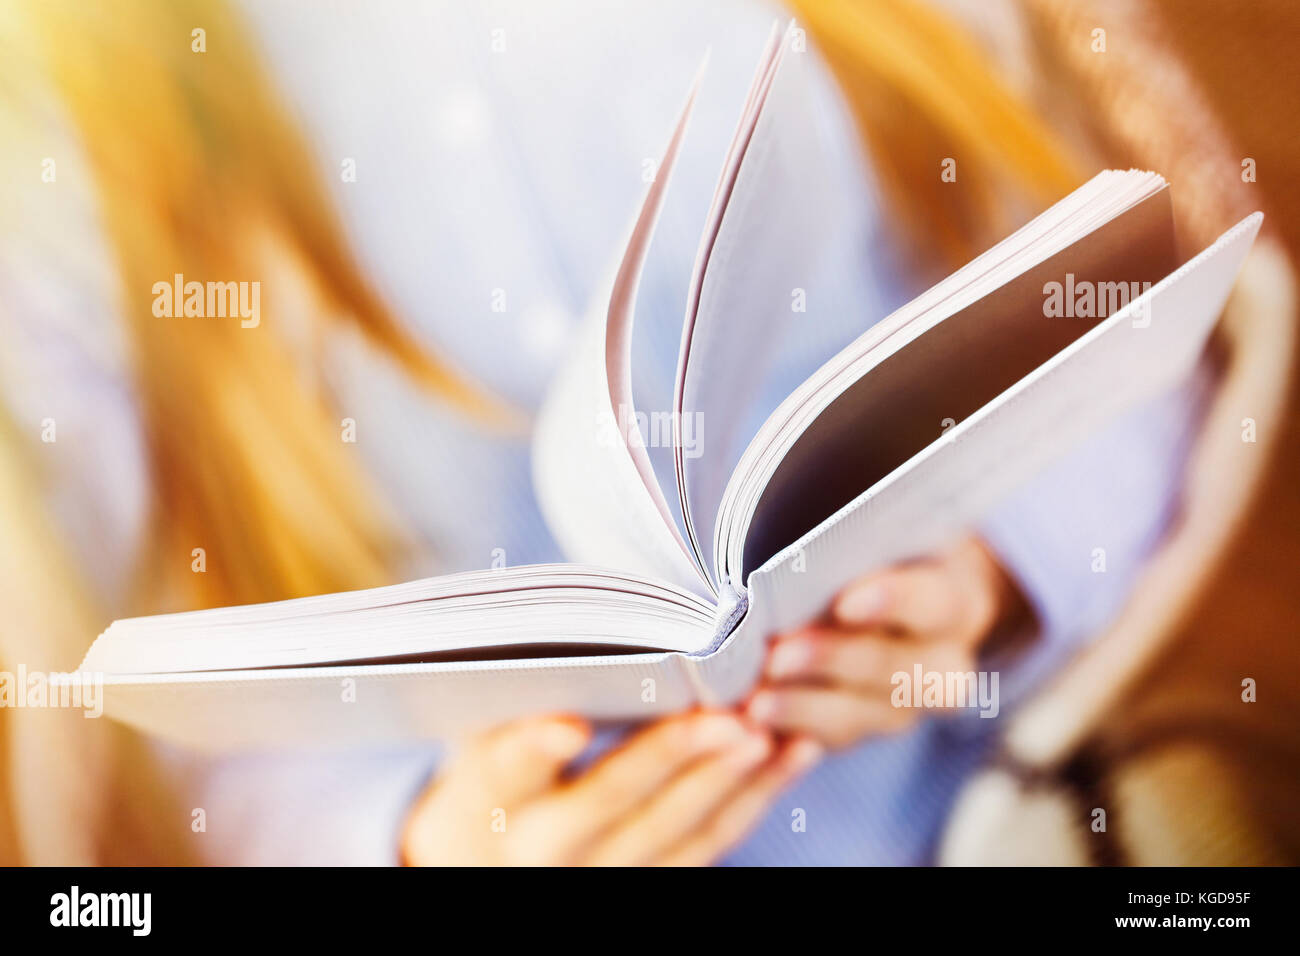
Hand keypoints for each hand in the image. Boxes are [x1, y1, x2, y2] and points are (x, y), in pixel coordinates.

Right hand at [401, 711, 820, 865]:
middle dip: (668, 758)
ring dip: (726, 780)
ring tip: (765, 732)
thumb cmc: (508, 767)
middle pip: (608, 799)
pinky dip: (752, 799)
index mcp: (492, 795)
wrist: (507, 859)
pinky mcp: (650, 882)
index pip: (508, 768)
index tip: (570, 725)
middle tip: (723, 719)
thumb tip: (593, 617)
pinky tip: (788, 754)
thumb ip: (528, 689)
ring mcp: (600, 873)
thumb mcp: (489, 732)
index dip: (535, 747)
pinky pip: (709, 845)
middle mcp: (540, 847)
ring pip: (671, 829)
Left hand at [746, 536, 1027, 747]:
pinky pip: (825, 743)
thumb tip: (792, 519)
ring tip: (754, 704)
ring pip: (855, 716)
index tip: (847, 601)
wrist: (892, 599)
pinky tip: (751, 729)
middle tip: (778, 656)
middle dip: (830, 661)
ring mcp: (901, 707)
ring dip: (801, 710)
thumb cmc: (870, 548)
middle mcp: (940, 665)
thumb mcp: (878, 530)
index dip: (893, 601)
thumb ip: (851, 532)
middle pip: (888, 667)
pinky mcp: (860, 731)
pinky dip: (786, 736)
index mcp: (954, 601)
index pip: (932, 602)